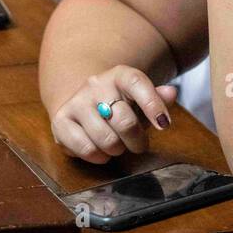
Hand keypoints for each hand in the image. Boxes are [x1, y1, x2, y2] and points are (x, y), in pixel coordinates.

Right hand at [51, 65, 177, 163]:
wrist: (84, 103)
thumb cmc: (120, 105)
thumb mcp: (140, 100)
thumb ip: (157, 98)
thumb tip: (171, 93)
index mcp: (119, 75)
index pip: (137, 83)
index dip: (153, 104)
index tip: (165, 125)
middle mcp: (95, 84)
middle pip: (124, 120)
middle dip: (137, 141)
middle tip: (138, 144)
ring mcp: (76, 102)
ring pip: (106, 139)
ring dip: (117, 150)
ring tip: (117, 145)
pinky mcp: (61, 121)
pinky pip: (86, 149)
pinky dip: (99, 156)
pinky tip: (101, 151)